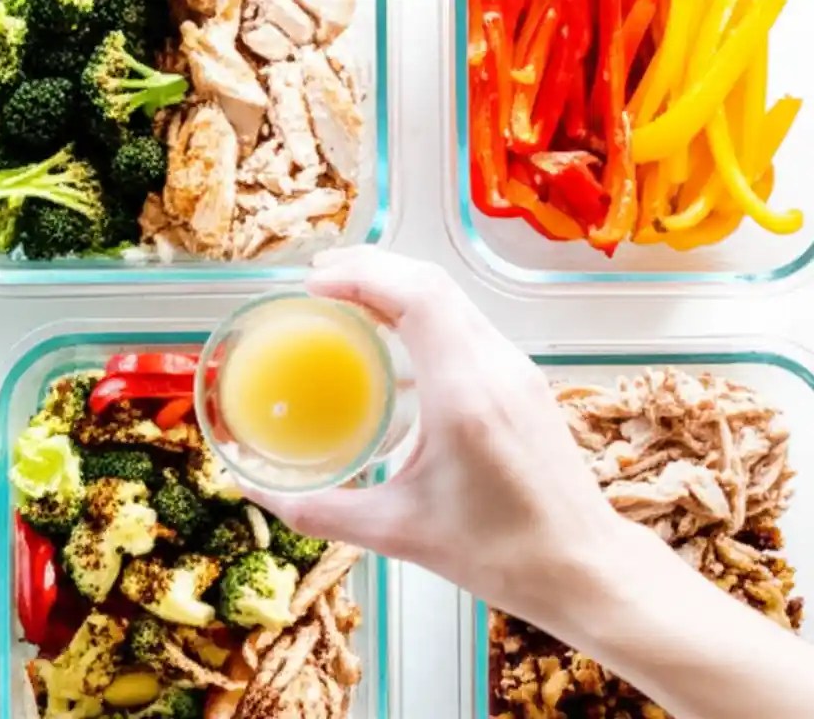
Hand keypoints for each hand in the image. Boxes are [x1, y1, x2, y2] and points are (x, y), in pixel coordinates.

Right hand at [242, 246, 625, 623]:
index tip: (313, 283)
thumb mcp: (395, 532)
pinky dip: (422, 314)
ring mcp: (515, 371)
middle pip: (433, 284)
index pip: (417, 297)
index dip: (362, 276)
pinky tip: (392, 342)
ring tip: (347, 298)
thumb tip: (255, 492)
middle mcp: (496, 368)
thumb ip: (318, 510)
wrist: (581, 567)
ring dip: (398, 286)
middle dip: (372, 268)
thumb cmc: (499, 553)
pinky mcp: (522, 383)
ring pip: (453, 300)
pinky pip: (466, 326)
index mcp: (466, 394)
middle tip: (318, 277)